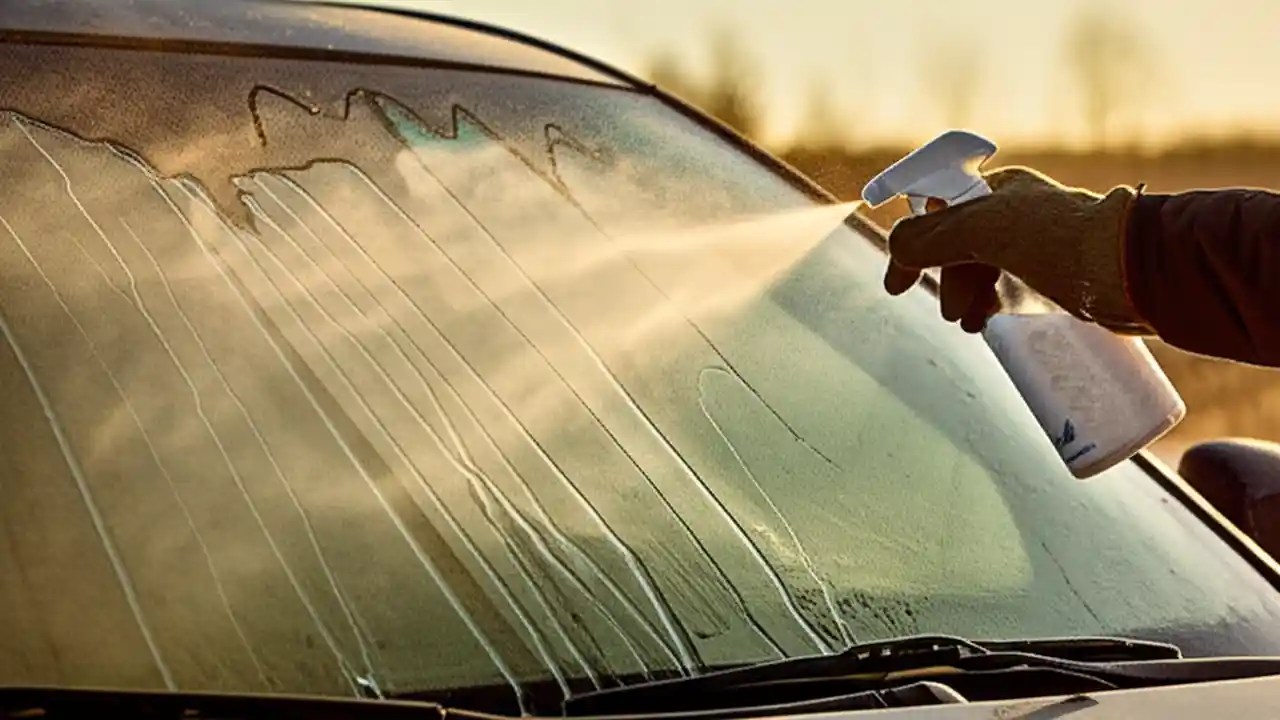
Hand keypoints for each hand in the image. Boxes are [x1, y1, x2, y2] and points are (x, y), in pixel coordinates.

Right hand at [883, 166, 1150, 333]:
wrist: (1140, 273)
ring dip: (964, 297)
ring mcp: (1034, 245)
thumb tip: (896, 247)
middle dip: (944, 280)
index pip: (934, 211)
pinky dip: (989, 305)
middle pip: (954, 246)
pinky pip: (1005, 288)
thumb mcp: (987, 230)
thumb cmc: (1067, 244)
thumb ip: (933, 236)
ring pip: (979, 269)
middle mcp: (1013, 213)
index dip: (910, 245)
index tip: (897, 285)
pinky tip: (991, 322)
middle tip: (952, 312)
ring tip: (971, 323)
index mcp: (996, 191)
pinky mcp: (1053, 275)